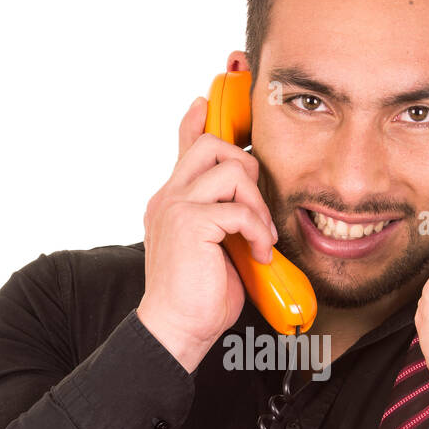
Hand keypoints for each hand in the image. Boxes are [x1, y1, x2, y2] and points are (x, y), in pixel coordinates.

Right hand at [136, 97, 277, 371]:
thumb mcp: (217, 248)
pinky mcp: (189, 224)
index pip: (186, 142)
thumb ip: (226, 218)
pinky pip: (237, 208)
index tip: (212, 98)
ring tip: (259, 237)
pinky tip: (258, 254)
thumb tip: (251, 205)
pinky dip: (257, 231)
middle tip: (256, 209)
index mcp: (172, 200)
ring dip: (256, 204)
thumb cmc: (198, 297)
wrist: (177, 330)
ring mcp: (175, 207)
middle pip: (212, 143)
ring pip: (230, 169)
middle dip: (247, 167)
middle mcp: (168, 197)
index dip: (201, 116)